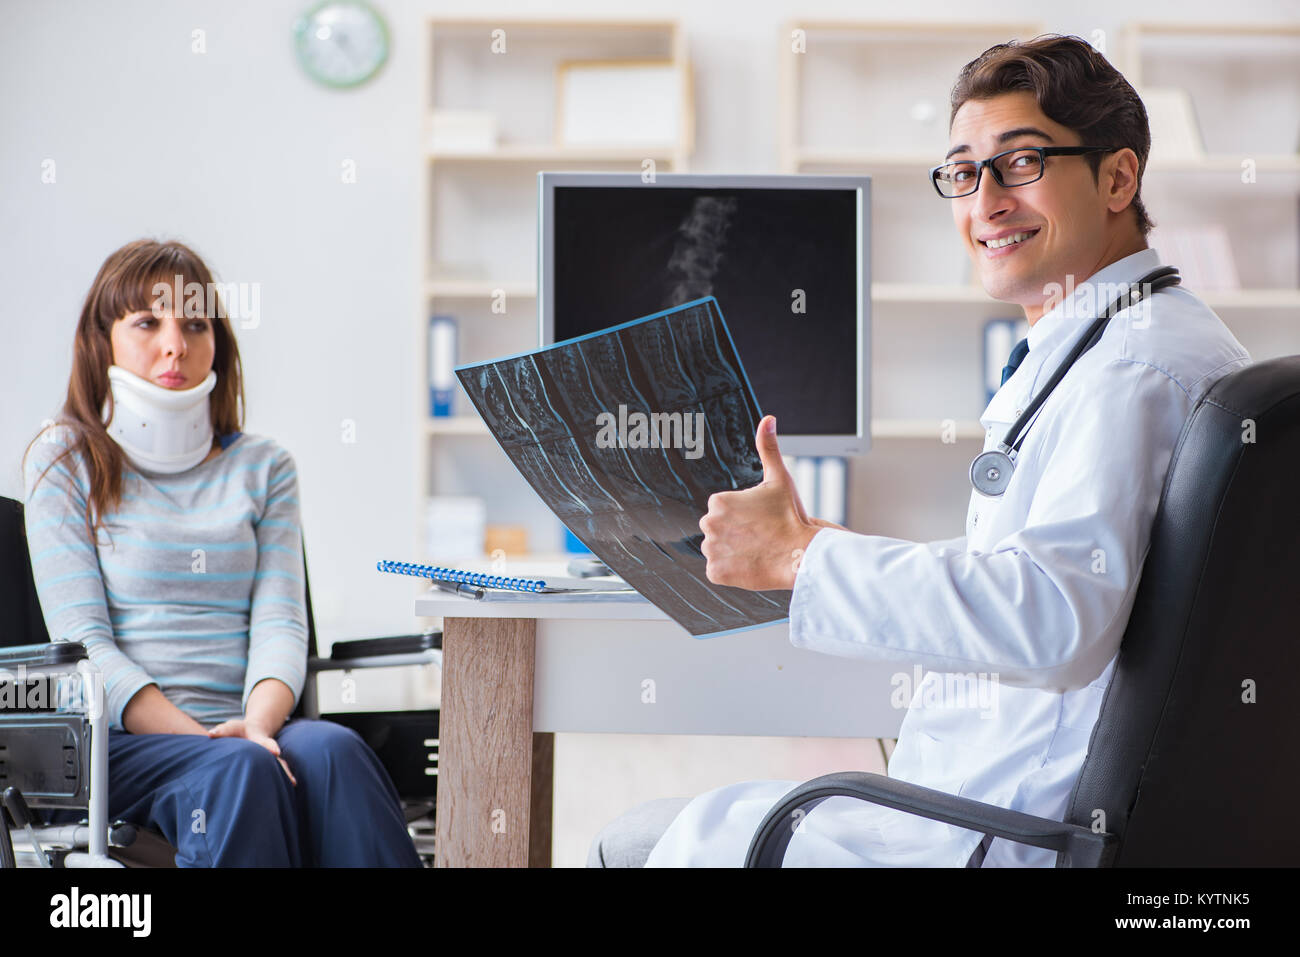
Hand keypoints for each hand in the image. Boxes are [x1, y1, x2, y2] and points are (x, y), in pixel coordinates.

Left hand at [208, 718, 296, 785]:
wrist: (254, 729)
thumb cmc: (239, 730)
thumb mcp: (231, 727)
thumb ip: (222, 730)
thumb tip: (210, 734)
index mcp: (258, 738)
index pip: (264, 742)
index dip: (270, 747)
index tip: (276, 752)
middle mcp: (267, 748)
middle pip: (277, 757)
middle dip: (283, 766)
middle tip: (290, 777)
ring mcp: (270, 756)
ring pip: (281, 765)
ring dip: (286, 773)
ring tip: (292, 784)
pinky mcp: (270, 764)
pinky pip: (278, 771)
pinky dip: (283, 779)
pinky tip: (289, 789)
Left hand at [699, 415, 822, 590]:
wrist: (801, 555)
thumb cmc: (791, 516)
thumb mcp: (779, 478)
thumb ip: (768, 447)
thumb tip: (768, 420)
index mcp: (718, 502)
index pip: (723, 510)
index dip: (743, 516)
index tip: (760, 520)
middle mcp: (708, 524)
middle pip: (717, 528)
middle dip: (734, 533)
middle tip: (760, 536)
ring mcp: (711, 550)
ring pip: (717, 549)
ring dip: (732, 551)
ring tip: (756, 550)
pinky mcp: (715, 573)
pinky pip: (718, 570)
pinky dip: (730, 570)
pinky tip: (750, 564)